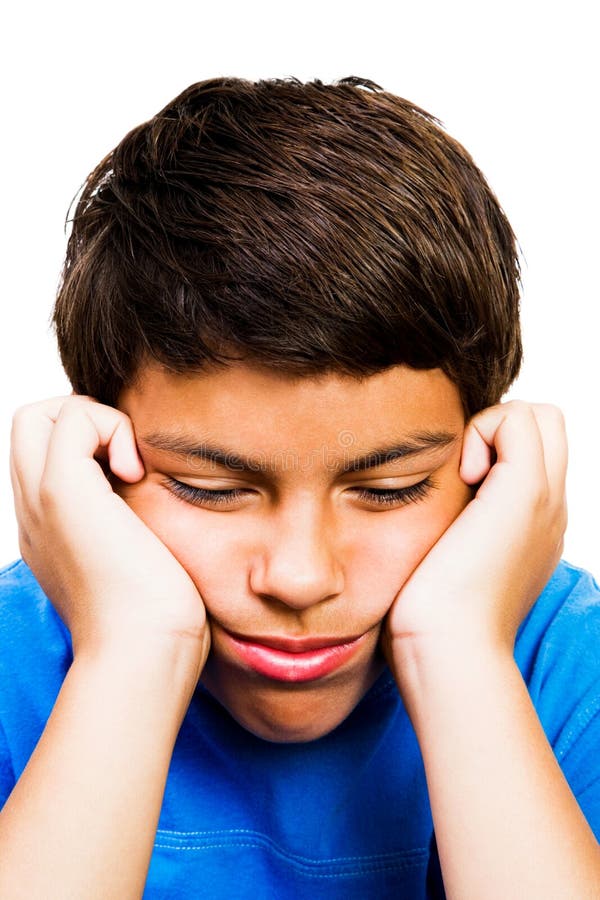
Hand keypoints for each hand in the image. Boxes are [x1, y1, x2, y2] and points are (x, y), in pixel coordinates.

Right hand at [10, 395, 209, 667]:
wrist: (144, 652)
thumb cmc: (156, 620)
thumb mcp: (137, 561)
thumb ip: (129, 526)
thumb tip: (153, 492)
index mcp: (48, 527)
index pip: (43, 453)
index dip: (86, 441)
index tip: (130, 474)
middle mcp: (33, 511)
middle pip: (31, 424)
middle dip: (83, 420)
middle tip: (126, 459)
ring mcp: (41, 500)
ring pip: (40, 414)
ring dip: (96, 421)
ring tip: (130, 468)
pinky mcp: (63, 491)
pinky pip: (73, 417)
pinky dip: (112, 427)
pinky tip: (136, 473)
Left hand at [382, 401, 567, 661]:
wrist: (448, 649)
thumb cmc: (431, 618)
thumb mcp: (446, 563)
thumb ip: (452, 530)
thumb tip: (429, 507)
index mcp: (533, 525)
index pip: (534, 450)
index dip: (496, 444)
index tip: (458, 482)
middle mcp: (549, 508)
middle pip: (545, 425)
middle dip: (499, 427)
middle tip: (462, 470)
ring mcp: (543, 499)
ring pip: (537, 415)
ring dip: (491, 429)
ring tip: (462, 478)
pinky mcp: (525, 492)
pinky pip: (517, 418)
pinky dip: (482, 431)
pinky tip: (460, 477)